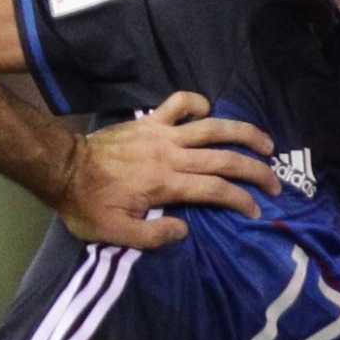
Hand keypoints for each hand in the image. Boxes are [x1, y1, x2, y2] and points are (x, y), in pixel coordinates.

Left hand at [55, 91, 276, 247]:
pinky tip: (208, 111)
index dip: (240, 200)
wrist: (63, 169)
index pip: (216, 190)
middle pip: (224, 158)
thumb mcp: (115, 234)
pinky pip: (179, 103)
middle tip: (275, 183)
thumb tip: (184, 231)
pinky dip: (197, 102)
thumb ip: (152, 237)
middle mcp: (171, 155)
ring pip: (212, 126)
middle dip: (256, 170)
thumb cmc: (87, 205)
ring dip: (243, 132)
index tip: (255, 211)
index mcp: (166, 184)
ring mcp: (161, 134)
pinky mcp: (149, 121)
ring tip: (267, 143)